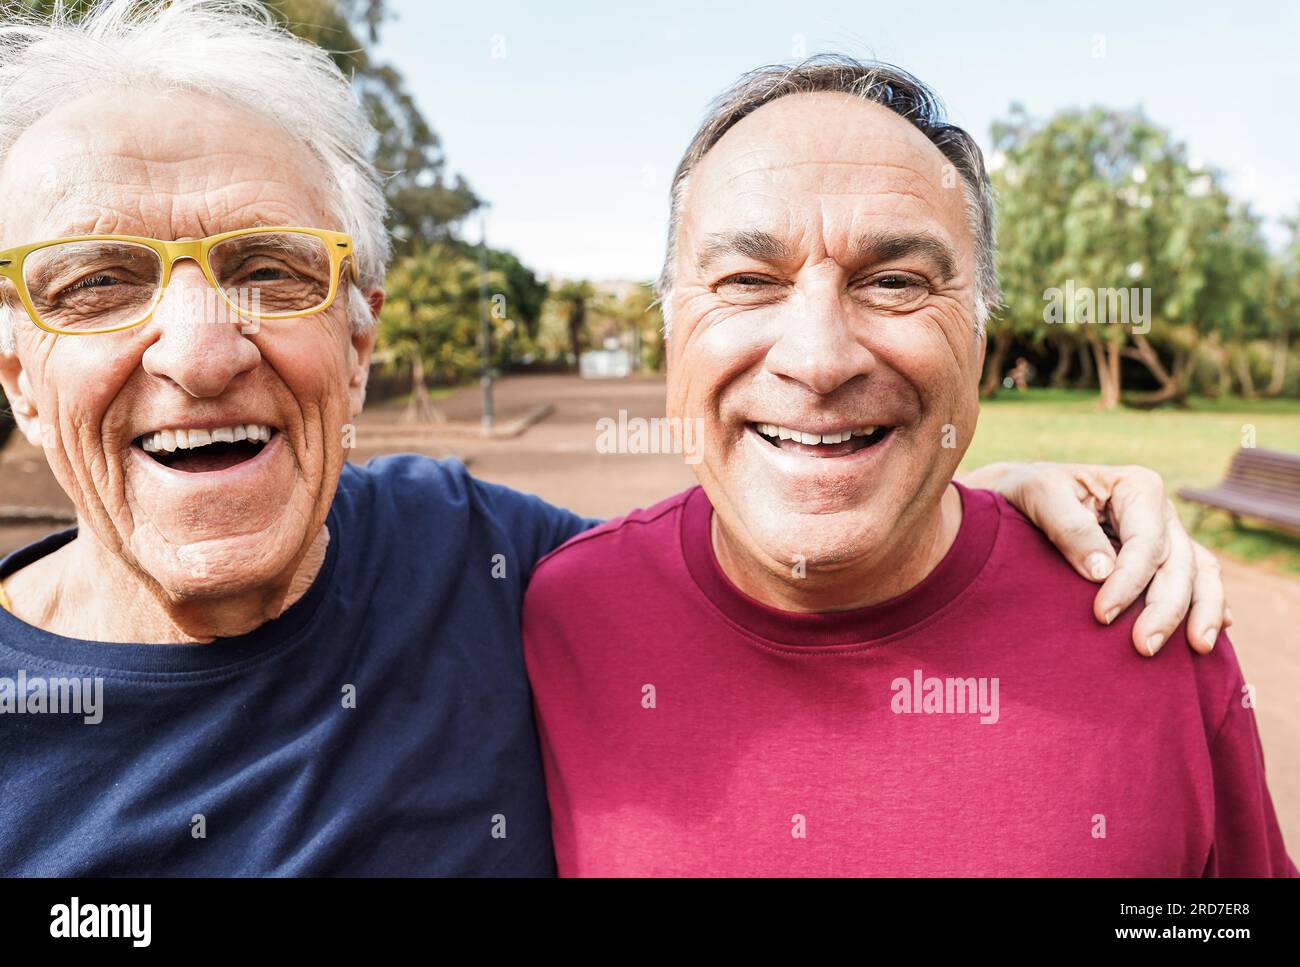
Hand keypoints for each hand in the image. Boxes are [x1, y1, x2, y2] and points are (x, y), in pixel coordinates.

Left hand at [961, 462, 1230, 656]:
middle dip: (1166, 609)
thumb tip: (1102, 572)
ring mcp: (1169, 535)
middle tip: (1145, 647)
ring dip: (1202, 612)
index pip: (1146, 542)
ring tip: (1198, 648)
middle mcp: (1161, 512)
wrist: (1026, 496)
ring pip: (1201, 573)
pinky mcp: (1165, 558)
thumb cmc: (1032, 492)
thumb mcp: (1040, 494)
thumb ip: (1069, 527)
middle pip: (1179, 563)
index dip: (1129, 582)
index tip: (1101, 615)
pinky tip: (1212, 633)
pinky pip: (1199, 581)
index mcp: (1138, 487)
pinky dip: (1211, 605)